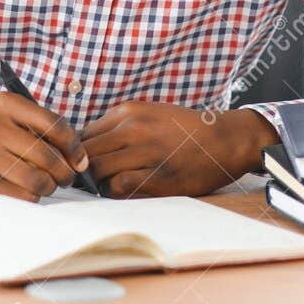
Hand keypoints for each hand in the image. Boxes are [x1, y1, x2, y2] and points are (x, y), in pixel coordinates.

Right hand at [0, 93, 91, 200]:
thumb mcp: (2, 114)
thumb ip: (37, 127)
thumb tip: (78, 158)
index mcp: (4, 104)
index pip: (55, 125)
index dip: (74, 147)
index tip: (80, 160)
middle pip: (48, 157)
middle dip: (64, 173)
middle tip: (65, 178)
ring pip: (37, 180)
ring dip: (48, 187)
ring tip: (44, 184)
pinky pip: (21, 197)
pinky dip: (30, 197)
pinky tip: (24, 191)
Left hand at [81, 103, 278, 197]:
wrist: (224, 139)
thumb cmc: (186, 129)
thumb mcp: (150, 114)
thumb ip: (120, 126)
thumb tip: (88, 145)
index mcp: (128, 111)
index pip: (83, 132)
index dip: (78, 151)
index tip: (84, 162)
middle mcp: (133, 128)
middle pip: (85, 151)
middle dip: (83, 167)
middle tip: (90, 179)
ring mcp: (144, 152)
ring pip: (97, 169)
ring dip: (97, 181)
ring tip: (107, 185)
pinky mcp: (156, 176)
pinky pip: (117, 186)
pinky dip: (114, 191)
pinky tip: (123, 190)